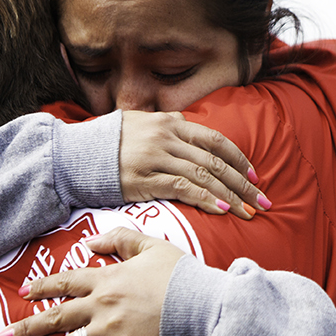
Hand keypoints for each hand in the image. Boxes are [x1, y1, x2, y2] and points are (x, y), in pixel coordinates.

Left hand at [0, 227, 180, 335]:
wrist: (203, 304)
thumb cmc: (182, 275)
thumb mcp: (152, 246)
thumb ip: (120, 239)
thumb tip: (90, 242)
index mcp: (106, 279)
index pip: (65, 281)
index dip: (43, 286)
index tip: (26, 292)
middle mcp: (100, 306)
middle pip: (55, 317)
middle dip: (25, 327)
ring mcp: (108, 333)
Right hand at [119, 110, 271, 219]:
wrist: (72, 157)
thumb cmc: (108, 143)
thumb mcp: (140, 123)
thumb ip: (168, 126)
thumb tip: (189, 125)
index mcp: (170, 122)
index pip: (215, 140)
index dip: (239, 159)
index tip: (254, 177)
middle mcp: (166, 137)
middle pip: (216, 161)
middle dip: (244, 184)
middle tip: (262, 202)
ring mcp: (156, 157)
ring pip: (205, 176)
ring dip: (232, 196)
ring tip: (248, 213)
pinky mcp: (144, 179)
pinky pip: (184, 189)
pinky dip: (208, 199)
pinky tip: (223, 210)